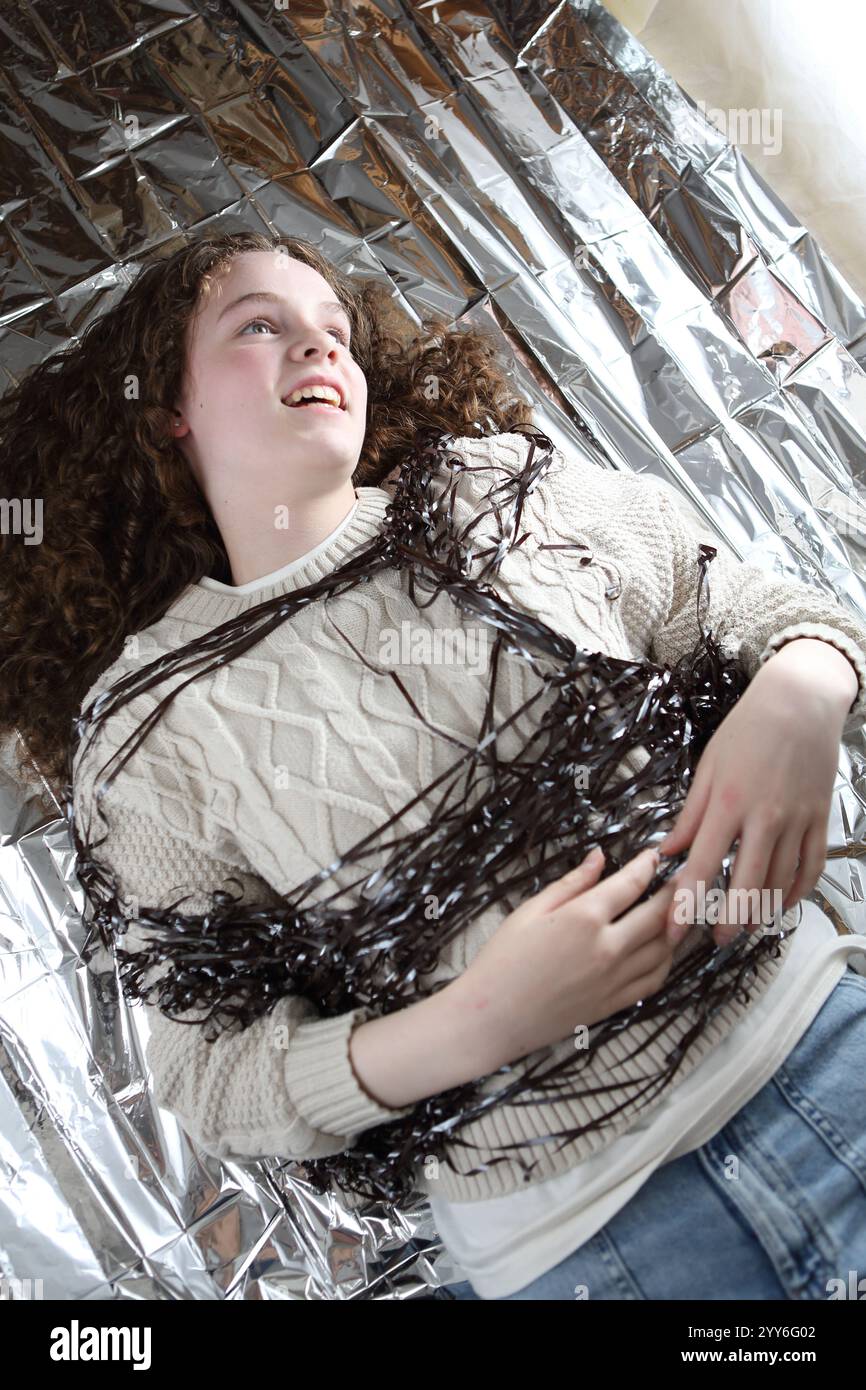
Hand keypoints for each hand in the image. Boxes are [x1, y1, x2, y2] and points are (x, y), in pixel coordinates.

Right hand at [454, 845, 677, 1066]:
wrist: (493, 1018)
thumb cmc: (502, 960)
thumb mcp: (531, 911)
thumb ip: (572, 883)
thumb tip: (599, 857)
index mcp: (584, 917)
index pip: (631, 883)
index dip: (648, 865)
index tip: (654, 855)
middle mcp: (608, 947)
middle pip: (657, 914)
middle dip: (674, 892)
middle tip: (682, 878)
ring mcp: (615, 979)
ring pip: (663, 948)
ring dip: (676, 925)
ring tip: (679, 910)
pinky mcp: (615, 1003)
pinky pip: (654, 979)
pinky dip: (666, 961)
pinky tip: (664, 949)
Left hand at [658, 638, 853, 947]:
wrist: (800, 702)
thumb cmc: (747, 730)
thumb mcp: (707, 767)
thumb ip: (689, 815)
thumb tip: (669, 851)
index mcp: (727, 803)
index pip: (702, 866)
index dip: (685, 904)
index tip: (672, 931)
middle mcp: (764, 818)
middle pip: (746, 885)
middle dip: (727, 920)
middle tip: (713, 939)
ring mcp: (797, 821)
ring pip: (780, 882)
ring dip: (760, 911)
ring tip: (742, 926)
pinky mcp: (820, 820)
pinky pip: (810, 867)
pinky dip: (796, 892)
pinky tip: (781, 904)